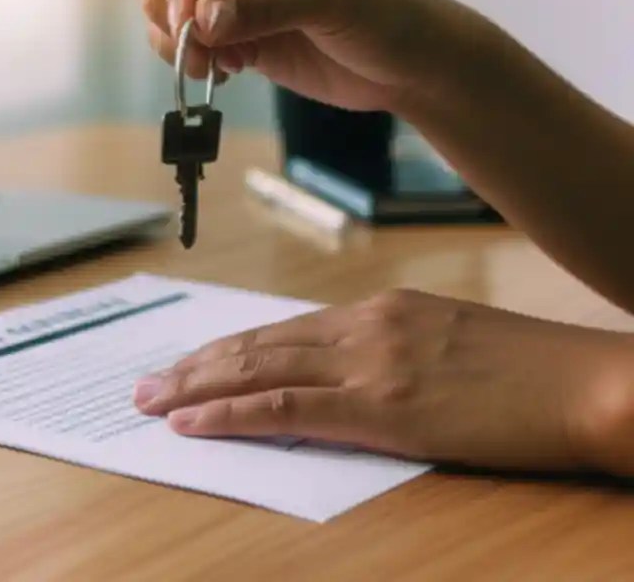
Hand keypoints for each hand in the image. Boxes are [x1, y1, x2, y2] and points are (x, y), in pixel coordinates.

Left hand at [132, 289, 633, 475]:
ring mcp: (372, 364)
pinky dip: (229, 413)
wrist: (592, 384)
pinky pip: (284, 407)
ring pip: (258, 369)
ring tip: (148, 400)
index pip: (284, 329)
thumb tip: (349, 375)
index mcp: (384, 310)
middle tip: (144, 382)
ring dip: (194, 386)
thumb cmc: (534, 374)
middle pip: (258, 344)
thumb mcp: (453, 344)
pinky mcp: (383, 407)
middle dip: (194, 365)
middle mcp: (367, 327)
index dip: (229, 348)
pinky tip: (191, 421)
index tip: (190, 361)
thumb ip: (394, 351)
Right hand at [139, 0, 497, 113]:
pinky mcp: (233, 29)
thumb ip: (265, 5)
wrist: (413, 67)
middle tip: (188, 42)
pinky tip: (226, 69)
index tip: (188, 23)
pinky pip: (182, 36)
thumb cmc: (390, 17)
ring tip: (213, 64)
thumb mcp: (333, 1)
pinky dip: (187, 56)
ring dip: (172, 35)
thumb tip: (202, 18)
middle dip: (164, 1)